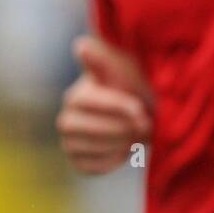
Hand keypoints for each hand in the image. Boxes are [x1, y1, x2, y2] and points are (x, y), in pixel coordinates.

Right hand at [56, 35, 153, 174]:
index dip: (116, 107)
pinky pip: (88, 168)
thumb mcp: (126, 71)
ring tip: (141, 136)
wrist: (141, 116)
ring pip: (85, 149)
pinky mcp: (78, 161)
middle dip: (120, 128)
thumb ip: (105, 61)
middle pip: (85, 128)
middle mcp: (67, 118)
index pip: (88, 101)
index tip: (140, 109)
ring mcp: (69, 142)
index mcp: (77, 95)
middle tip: (146, 125)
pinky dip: (111, 161)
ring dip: (119, 145)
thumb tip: (80, 45)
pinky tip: (128, 150)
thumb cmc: (134, 89)